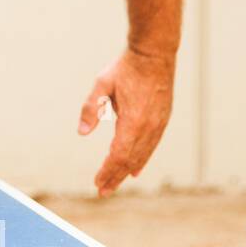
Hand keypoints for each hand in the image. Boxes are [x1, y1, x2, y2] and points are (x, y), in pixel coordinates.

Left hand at [78, 48, 174, 196]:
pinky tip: (136, 169)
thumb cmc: (125, 68)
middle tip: (103, 191)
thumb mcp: (102, 84)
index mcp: (133, 120)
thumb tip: (83, 133)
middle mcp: (148, 127)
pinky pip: (152, 146)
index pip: (118, 154)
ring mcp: (158, 124)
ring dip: (128, 171)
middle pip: (130, 160)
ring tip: (115, 183)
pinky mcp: (163, 120)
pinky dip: (142, 159)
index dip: (108, 171)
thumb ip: (91, 109)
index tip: (97, 183)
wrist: (154, 55)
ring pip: (143, 155)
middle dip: (116, 177)